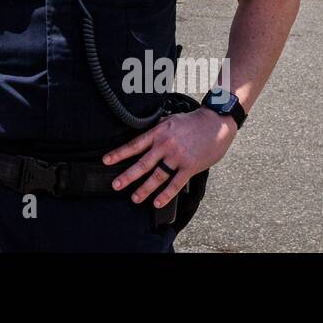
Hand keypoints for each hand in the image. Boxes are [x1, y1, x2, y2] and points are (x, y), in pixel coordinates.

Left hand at [104, 107, 236, 208]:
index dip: (119, 154)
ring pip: (157, 176)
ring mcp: (178, 157)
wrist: (216, 123)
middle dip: (127, 176)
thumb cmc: (193, 121)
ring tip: (135, 198)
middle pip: (143, 164)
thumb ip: (156, 129)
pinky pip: (176, 184)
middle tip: (116, 185)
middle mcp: (166, 145)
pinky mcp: (190, 167)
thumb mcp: (170, 120)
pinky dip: (166, 195)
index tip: (106, 161)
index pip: (134, 145)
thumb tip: (142, 135)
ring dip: (144, 189)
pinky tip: (157, 202)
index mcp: (158, 132)